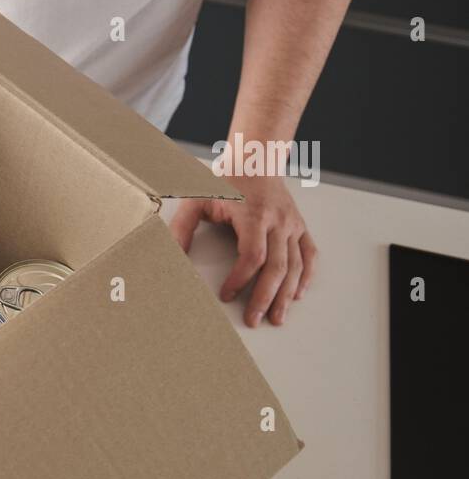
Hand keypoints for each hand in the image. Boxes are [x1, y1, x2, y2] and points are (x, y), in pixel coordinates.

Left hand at [170, 177, 316, 327]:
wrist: (256, 158)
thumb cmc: (225, 179)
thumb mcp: (196, 199)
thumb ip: (182, 227)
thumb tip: (169, 256)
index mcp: (253, 214)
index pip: (252, 255)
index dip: (240, 279)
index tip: (226, 295)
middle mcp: (278, 221)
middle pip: (277, 266)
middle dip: (265, 296)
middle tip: (254, 320)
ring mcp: (292, 224)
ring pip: (295, 265)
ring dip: (286, 294)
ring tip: (276, 318)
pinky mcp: (299, 226)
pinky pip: (309, 254)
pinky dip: (305, 276)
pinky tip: (296, 295)